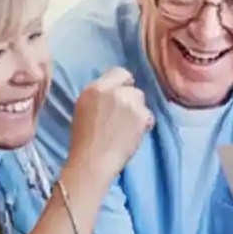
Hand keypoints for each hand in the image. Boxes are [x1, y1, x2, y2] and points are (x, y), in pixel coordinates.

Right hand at [67, 67, 153, 181]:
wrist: (93, 161)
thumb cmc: (84, 140)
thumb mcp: (85, 108)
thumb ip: (101, 96)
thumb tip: (117, 91)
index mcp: (95, 88)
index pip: (120, 73)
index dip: (123, 85)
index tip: (121, 96)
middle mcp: (113, 91)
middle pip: (133, 89)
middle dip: (131, 101)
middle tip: (123, 118)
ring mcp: (129, 102)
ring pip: (141, 101)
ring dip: (138, 111)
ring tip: (126, 128)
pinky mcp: (141, 115)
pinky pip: (148, 116)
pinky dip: (143, 124)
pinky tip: (132, 135)